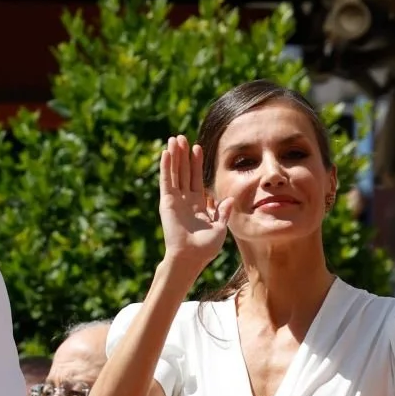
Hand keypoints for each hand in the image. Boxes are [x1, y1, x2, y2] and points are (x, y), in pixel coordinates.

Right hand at [159, 136, 232, 277]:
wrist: (191, 257)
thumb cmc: (205, 249)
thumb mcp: (220, 228)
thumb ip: (222, 212)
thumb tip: (228, 200)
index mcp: (198, 206)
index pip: (196, 179)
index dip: (196, 163)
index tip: (197, 148)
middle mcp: (185, 201)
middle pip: (184, 172)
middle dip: (184, 155)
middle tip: (182, 137)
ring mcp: (175, 200)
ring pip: (174, 173)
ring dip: (174, 156)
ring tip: (174, 139)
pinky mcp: (167, 202)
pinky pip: (167, 180)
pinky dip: (166, 166)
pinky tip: (167, 152)